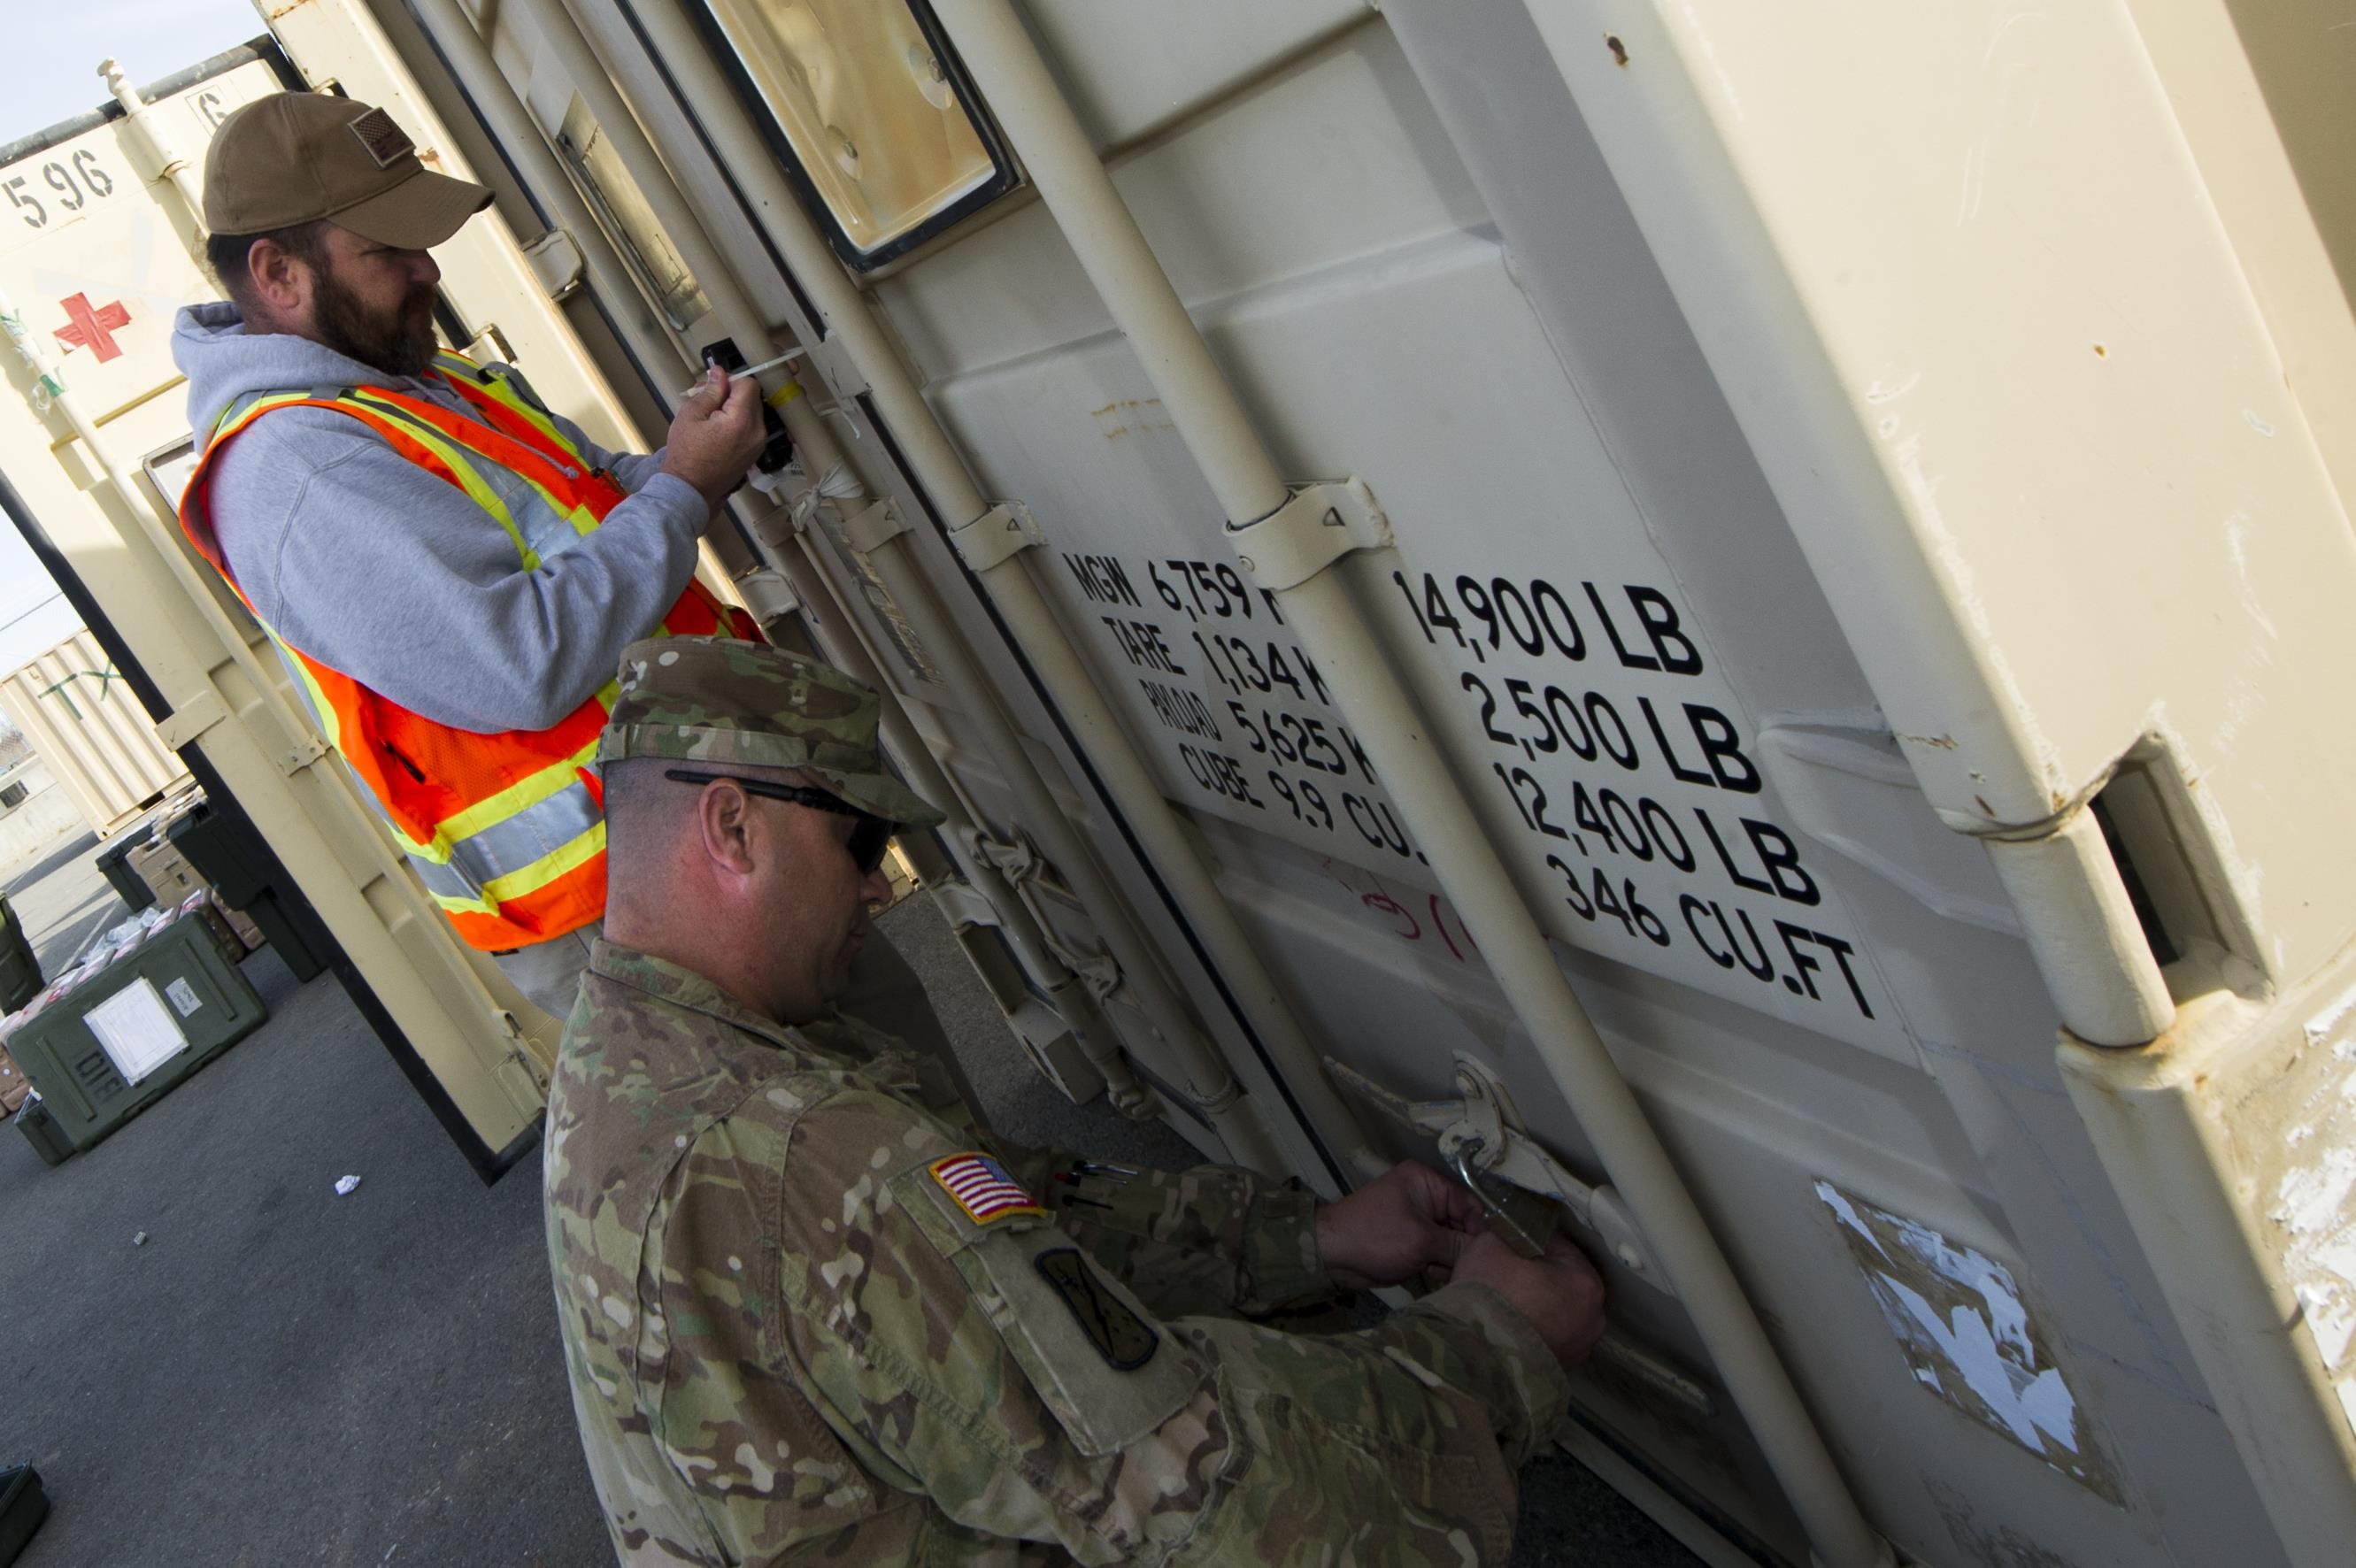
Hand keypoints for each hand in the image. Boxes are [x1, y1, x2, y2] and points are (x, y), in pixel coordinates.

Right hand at [659, 366, 765, 510]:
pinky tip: (718, 428)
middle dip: (731, 393)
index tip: (714, 386)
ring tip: (710, 415)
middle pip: (752, 397)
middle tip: (707, 398)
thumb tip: (719, 373)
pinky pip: (751, 426)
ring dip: (734, 407)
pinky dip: (738, 421)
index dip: (730, 380)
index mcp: (741, 421)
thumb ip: (710, 391)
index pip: (749, 384)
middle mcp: (757, 432)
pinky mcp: (756, 451)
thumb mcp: (691, 414)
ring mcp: (759, 443)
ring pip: (752, 410)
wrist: (691, 488)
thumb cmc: (686, 454)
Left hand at [1314, 1161, 1488, 1290]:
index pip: (1467, 1203)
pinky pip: (1433, 1251)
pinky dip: (1436, 1264)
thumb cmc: (1376, 1238)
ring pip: (1448, 1241)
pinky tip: (1435, 1277)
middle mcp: (1423, 1196)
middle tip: (1466, 1271)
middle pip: (1459, 1223)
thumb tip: (1485, 1251)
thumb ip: (1457, 1245)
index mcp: (1426, 1182)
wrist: (1332, 1256)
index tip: (1483, 1255)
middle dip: (1462, 1247)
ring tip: (1446, 1274)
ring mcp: (1415, 1220)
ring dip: (1449, 1259)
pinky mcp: (1408, 1241)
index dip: (1477, 1229)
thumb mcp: (1421, 1240)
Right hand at [1452, 1230, 1606, 1368]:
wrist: (1475, 1360)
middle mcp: (1593, 1316)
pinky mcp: (1564, 1369)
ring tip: (1504, 1304)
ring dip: (1536, 1305)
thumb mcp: (1490, 1245)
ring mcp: (1581, 1346)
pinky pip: (1549, 1336)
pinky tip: (1508, 1327)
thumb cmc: (1490, 1298)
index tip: (1506, 1249)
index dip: (1528, 1243)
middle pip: (1561, 1280)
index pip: (1558, 1247)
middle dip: (1535, 1276)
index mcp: (1585, 1281)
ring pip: (1556, 1310)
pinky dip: (1533, 1330)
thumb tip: (1505, 1230)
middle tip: (1503, 1276)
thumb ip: (1504, 1232)